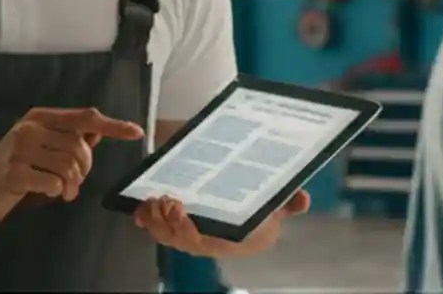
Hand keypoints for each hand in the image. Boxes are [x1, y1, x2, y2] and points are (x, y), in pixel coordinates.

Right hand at [0, 107, 143, 227]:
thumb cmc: (10, 169)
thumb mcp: (38, 147)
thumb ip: (66, 138)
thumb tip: (98, 132)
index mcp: (39, 117)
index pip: (85, 117)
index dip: (113, 125)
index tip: (136, 131)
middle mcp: (30, 127)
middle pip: (80, 147)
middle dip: (84, 169)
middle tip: (74, 183)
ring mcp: (19, 149)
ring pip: (69, 166)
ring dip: (72, 185)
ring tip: (64, 192)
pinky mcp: (14, 173)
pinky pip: (53, 183)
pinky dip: (56, 192)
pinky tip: (47, 194)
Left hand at [133, 189, 309, 257]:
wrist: (255, 215)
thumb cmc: (264, 213)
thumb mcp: (278, 206)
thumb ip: (288, 204)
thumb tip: (302, 200)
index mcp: (230, 241)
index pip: (204, 242)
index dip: (187, 229)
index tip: (180, 209)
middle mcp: (208, 243)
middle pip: (179, 240)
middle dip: (167, 222)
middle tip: (165, 199)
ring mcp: (191, 237)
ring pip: (166, 236)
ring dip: (154, 221)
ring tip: (151, 200)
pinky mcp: (179, 227)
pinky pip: (160, 230)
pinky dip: (147, 220)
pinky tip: (139, 207)